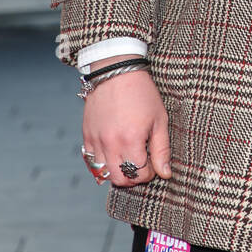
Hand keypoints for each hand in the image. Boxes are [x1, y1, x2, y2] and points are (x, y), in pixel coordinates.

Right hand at [82, 69, 171, 187]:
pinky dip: (102, 162)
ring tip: (127, 157)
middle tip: (141, 164)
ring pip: (104, 173)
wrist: (116, 72)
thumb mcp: (159, 119)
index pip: (140, 175)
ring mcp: (96, 140)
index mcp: (131, 140)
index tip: (153, 163)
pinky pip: (91, 161)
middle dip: (133, 178)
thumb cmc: (141, 93)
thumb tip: (165, 174)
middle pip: (120, 180)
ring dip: (117, 171)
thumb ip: (162, 150)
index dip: (150, 173)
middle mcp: (111, 143)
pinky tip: (113, 152)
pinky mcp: (87, 135)